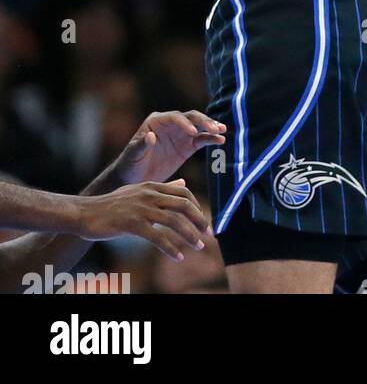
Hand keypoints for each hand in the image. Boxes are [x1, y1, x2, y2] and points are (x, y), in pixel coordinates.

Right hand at [75, 180, 208, 260]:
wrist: (85, 213)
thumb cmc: (112, 205)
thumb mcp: (138, 191)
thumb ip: (162, 188)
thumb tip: (184, 182)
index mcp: (152, 186)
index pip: (184, 193)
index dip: (197, 207)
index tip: (204, 221)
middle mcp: (149, 194)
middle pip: (183, 205)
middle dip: (199, 220)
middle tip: (208, 235)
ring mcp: (140, 208)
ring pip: (173, 221)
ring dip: (189, 236)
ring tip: (198, 247)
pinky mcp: (131, 224)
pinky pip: (157, 237)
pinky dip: (170, 248)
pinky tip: (178, 257)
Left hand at [113, 111, 225, 185]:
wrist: (134, 179)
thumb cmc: (130, 164)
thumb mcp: (133, 156)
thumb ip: (141, 146)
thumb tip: (151, 136)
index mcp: (157, 121)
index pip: (175, 118)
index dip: (184, 123)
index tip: (192, 132)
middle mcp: (171, 124)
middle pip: (191, 118)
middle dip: (203, 122)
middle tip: (214, 128)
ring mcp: (181, 135)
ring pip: (199, 127)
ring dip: (211, 127)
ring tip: (222, 130)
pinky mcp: (187, 147)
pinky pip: (202, 140)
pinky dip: (211, 139)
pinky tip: (221, 141)